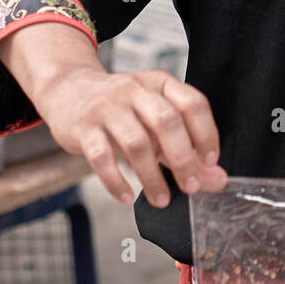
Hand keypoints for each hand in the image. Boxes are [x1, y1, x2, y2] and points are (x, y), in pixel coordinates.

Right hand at [34, 66, 227, 207]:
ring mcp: (107, 107)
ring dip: (152, 176)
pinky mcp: (83, 127)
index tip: (210, 162)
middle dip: (183, 158)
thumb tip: (216, 179)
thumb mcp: (154, 118)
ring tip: (161, 200)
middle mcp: (135, 90)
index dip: (206, 133)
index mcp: (160, 83)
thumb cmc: (121, 109)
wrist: (68, 91)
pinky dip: (116, 181)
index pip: (192, 103)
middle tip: (190, 187)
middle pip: (166, 121)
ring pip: (136, 142)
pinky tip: (127, 198)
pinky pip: (101, 157)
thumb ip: (186, 147)